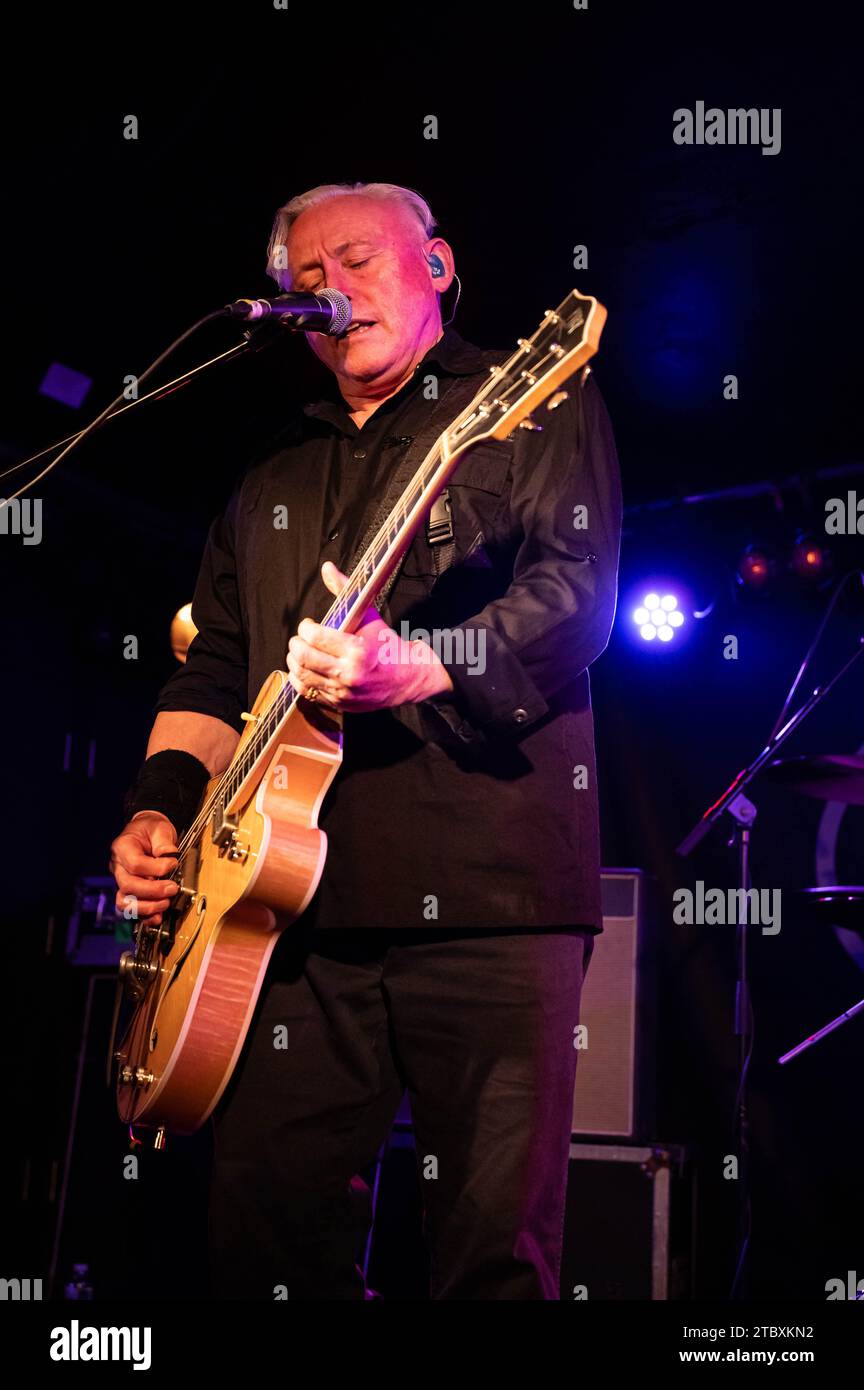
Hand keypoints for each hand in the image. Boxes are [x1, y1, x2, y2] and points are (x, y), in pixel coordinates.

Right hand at [110, 811, 179, 927]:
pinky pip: (131, 909)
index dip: (155, 868)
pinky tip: (158, 916)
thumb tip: (169, 854)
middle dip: (153, 890)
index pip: (134, 863)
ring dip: (147, 906)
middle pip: (128, 885)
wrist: (146, 835)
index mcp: (123, 847)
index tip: (171, 865)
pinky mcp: (130, 892)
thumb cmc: (150, 830)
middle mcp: (118, 866)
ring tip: (166, 902)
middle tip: (172, 888)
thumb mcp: (159, 827)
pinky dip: (145, 916)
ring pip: (125, 902)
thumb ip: (163, 840)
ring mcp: (122, 881)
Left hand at [286, 561, 454, 711]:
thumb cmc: (388, 645)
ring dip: (294, 661)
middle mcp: (348, 674)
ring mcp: (343, 692)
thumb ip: (346, 591)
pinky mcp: (339, 703)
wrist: (408, 678)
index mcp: (357, 650)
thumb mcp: (369, 616)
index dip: (305, 627)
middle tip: (301, 638)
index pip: (315, 637)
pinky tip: (306, 669)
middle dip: (296, 644)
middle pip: (303, 657)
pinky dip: (300, 679)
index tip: (309, 624)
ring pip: (301, 675)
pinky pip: (307, 693)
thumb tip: (327, 568)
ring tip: (301, 652)